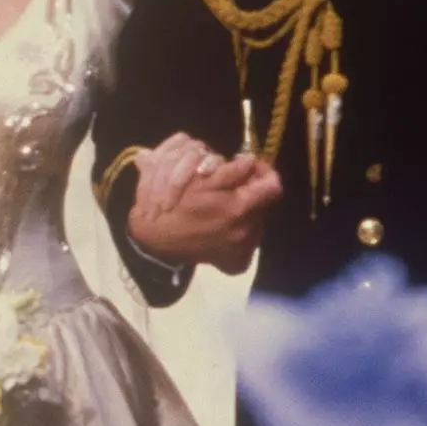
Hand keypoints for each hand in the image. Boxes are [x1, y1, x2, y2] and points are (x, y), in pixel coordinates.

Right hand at [128, 133, 281, 272]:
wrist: (154, 242)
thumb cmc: (172, 204)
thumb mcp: (199, 179)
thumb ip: (231, 171)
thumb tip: (250, 162)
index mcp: (239, 209)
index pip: (272, 186)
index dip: (263, 172)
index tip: (249, 167)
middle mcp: (246, 233)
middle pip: (265, 205)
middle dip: (253, 191)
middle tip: (234, 185)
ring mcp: (242, 251)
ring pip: (258, 222)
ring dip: (246, 210)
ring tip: (225, 206)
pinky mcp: (235, 263)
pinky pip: (250, 246)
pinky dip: (241, 232)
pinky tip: (225, 226)